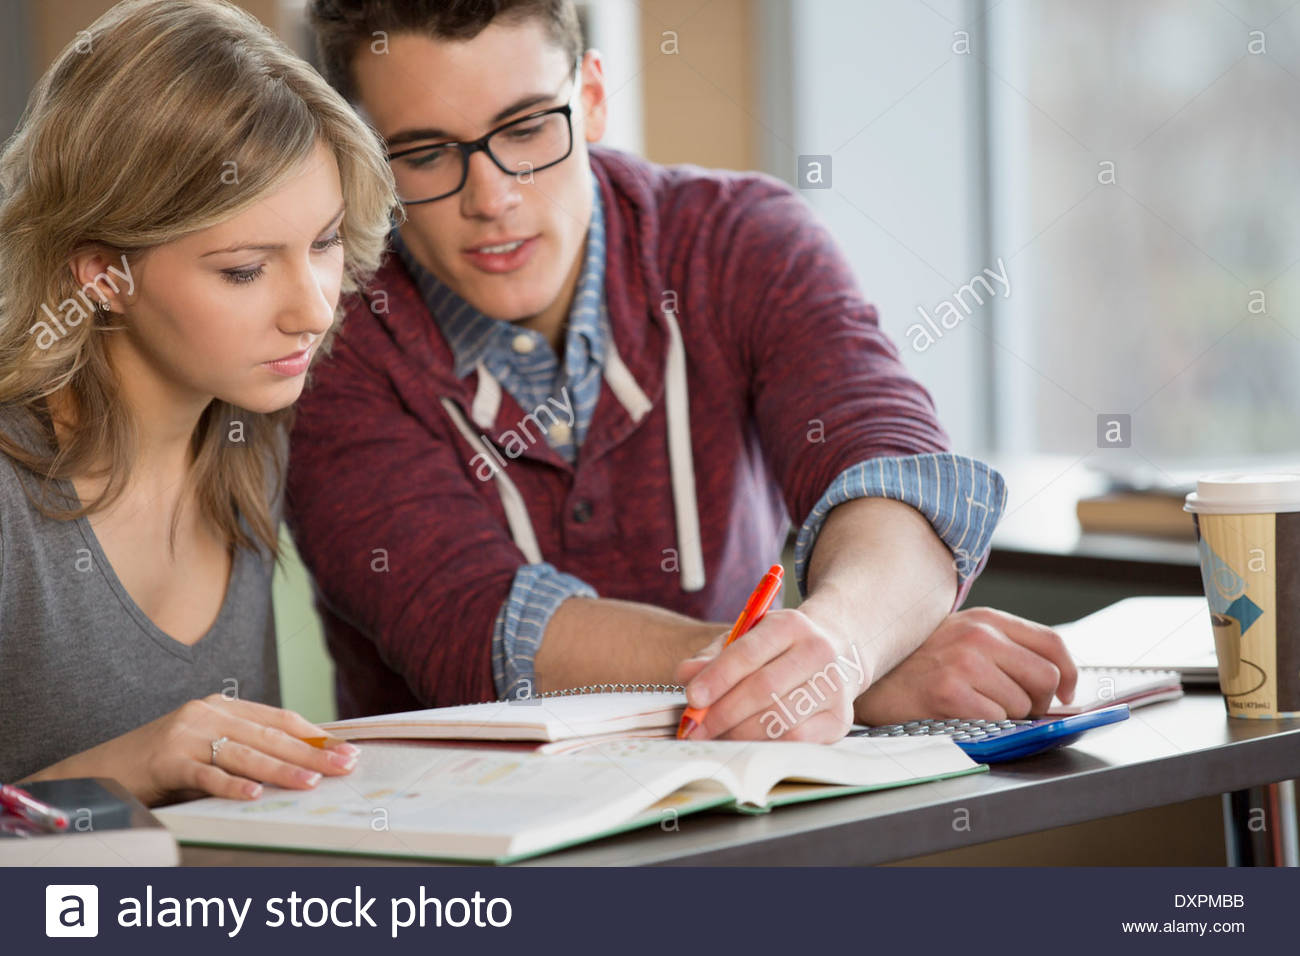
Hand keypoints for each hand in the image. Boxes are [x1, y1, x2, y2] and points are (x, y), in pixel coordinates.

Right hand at [25, 695, 358, 805]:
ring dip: (283, 769)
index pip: (280, 719)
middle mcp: (208, 714)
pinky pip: (206, 774)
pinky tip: (254, 794)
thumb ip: (247, 747)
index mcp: (223, 706)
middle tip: (344, 765)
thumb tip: (303, 759)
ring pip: (245, 753)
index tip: (345, 749)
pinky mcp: (167, 760)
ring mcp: (186, 735)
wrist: (104, 769)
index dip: (315, 734)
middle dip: (312, 752)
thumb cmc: (164, 761)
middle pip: (271, 735)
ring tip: (312, 782)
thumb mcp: (210, 745)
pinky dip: (231, 784)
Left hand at [673, 609, 867, 742]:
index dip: (717, 678)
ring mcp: (834, 687)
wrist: (835, 653)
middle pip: (763, 689)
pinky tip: (746, 743)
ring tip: (717, 736)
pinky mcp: (840, 719)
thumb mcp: (746, 639)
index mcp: (790, 625)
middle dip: (723, 713)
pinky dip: (765, 745)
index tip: (693, 698)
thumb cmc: (779, 649)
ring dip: (740, 733)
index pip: (748, 652)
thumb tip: (686, 675)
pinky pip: (797, 740)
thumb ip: (713, 656)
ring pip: (780, 719)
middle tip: (696, 728)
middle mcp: (818, 651)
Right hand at [852, 607, 1077, 724]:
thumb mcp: (961, 639)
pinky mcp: (949, 693)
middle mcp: (979, 636)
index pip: (1052, 643)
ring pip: (1021, 704)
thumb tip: (1055, 688)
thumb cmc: (917, 663)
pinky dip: (984, 725)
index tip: (1064, 694)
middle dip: (1037, 702)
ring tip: (973, 707)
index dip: (1069, 674)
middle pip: (1046, 677)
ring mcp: (964, 663)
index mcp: (986, 620)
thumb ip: (1004, 651)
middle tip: (1015, 709)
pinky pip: (996, 720)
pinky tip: (959, 715)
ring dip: (1005, 716)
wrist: (866, 673)